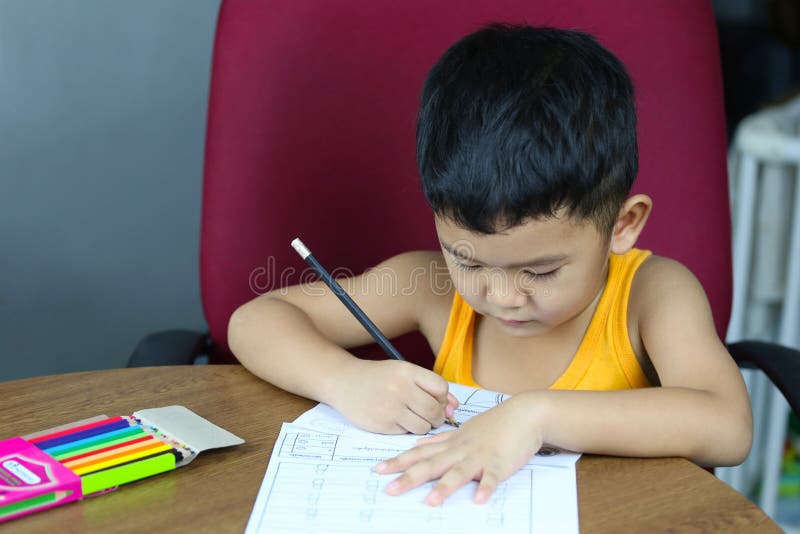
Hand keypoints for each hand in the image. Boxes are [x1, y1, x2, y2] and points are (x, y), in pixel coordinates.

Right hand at [331, 359, 458, 434]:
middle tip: (429, 415)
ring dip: (423, 425)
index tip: (435, 399)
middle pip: (434, 410)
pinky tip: (396, 419)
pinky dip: (406, 428)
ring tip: (412, 416)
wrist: (344, 382)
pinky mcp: (382, 425)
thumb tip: (454, 407)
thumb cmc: (378, 377)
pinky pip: (406, 432)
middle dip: (437, 416)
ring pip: (423, 426)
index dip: (442, 397)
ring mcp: (390, 408)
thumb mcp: (403, 372)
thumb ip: (429, 387)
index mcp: (407, 371)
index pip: (441, 388)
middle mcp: (400, 389)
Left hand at [374, 392, 543, 504]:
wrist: (523, 414)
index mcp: (451, 443)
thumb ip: (442, 439)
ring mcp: (480, 456)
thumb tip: (420, 442)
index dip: (398, 461)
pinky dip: (486, 488)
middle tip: (390, 490)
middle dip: (409, 478)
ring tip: (430, 502)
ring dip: (445, 487)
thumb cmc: (494, 424)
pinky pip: (492, 477)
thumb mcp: (463, 430)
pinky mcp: (500, 463)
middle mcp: (460, 450)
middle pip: (431, 464)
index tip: (378, 470)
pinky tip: (479, 500)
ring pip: (459, 472)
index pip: (419, 452)